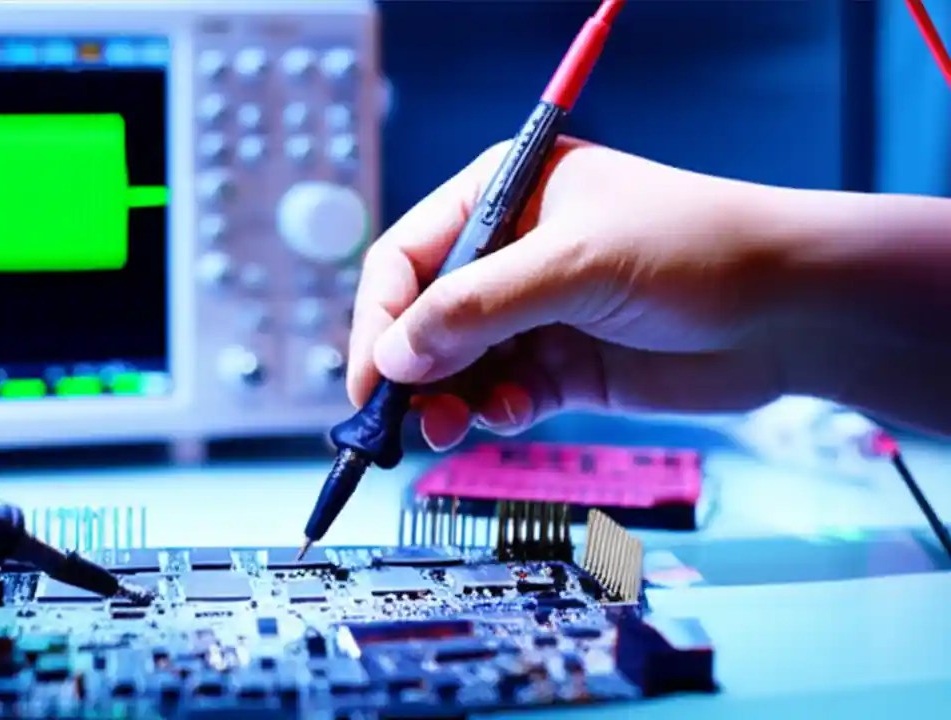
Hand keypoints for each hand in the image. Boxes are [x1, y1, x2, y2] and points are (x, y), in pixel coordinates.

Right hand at [347, 137, 797, 449]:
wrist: (793, 309)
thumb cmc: (696, 249)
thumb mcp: (575, 265)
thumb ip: (477, 308)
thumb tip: (394, 355)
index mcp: (500, 197)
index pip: (408, 256)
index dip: (381, 317)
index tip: (371, 375)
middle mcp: (510, 255)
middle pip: (424, 317)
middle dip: (409, 367)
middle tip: (397, 417)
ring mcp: (535, 313)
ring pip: (457, 365)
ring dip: (446, 398)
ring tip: (449, 425)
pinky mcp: (563, 366)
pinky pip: (502, 394)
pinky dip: (496, 410)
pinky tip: (514, 413)